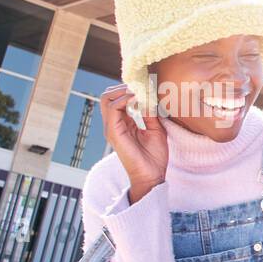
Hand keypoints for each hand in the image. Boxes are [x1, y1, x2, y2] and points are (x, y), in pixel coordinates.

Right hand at [100, 84, 167, 202]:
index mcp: (123, 123)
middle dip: (123, 87)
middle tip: (142, 87)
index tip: (146, 86)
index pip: (118, 98)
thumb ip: (150, 113)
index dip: (130, 89)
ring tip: (140, 92)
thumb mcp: (156, 129)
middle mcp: (114, 124)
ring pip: (107, 98)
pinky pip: (113, 109)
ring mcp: (111, 128)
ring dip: (123, 91)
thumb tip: (149, 97)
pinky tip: (138, 100)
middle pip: (108, 95)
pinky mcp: (113, 133)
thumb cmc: (154, 156)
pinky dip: (124, 100)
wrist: (152, 175)